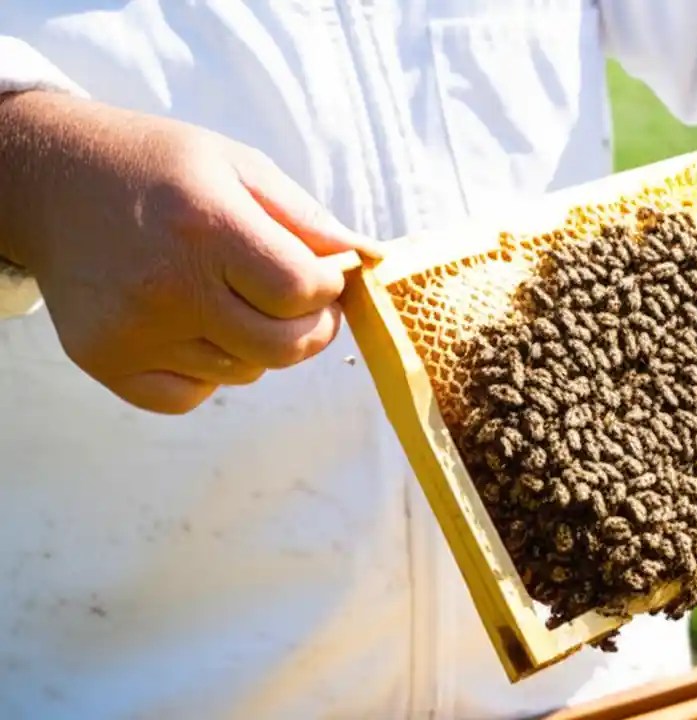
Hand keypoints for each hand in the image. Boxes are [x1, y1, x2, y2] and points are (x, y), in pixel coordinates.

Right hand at [0, 91, 380, 413]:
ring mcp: (132, 331)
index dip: (327, 289)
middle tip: (302, 304)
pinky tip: (192, 326)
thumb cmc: (157, 169)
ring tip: (228, 298)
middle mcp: (167, 285)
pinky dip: (208, 373)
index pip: (301, 290)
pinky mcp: (105, 360)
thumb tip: (367, 259)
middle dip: (311, 328)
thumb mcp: (237, 164)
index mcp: (206, 227)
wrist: (52, 182)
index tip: (323, 276)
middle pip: (283, 347)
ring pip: (243, 372)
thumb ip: (305, 217)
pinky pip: (191, 395)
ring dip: (257, 345)